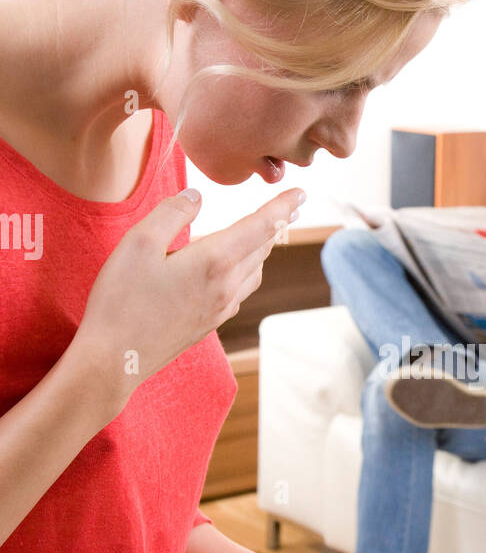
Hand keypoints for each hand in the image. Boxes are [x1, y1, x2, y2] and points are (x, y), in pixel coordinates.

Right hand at [72, 186, 305, 408]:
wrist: (116, 360)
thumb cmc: (122, 300)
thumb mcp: (139, 243)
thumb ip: (172, 213)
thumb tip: (197, 197)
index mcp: (214, 261)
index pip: (261, 226)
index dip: (283, 206)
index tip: (302, 193)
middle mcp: (226, 286)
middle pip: (262, 248)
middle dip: (275, 223)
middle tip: (290, 207)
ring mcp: (220, 308)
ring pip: (254, 271)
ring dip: (261, 248)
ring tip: (263, 233)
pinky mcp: (209, 323)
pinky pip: (240, 290)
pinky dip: (247, 270)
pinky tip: (234, 270)